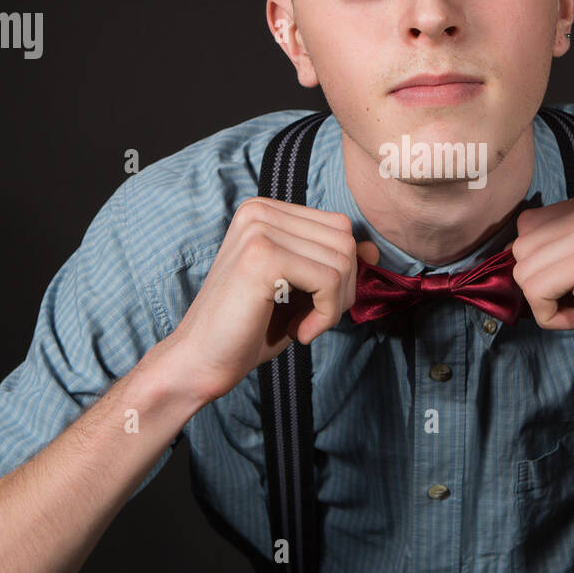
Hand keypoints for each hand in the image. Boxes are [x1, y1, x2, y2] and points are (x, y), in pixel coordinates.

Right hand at [166, 196, 379, 402]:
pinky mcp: (263, 255)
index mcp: (265, 211)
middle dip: (343, 288)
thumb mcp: (301, 290)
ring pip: (341, 260)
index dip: (342, 273)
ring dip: (334, 305)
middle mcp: (259, 210)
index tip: (315, 306)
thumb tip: (373, 248)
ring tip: (304, 326)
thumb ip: (333, 265)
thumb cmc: (249, 329)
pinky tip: (299, 332)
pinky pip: (328, 280)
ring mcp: (259, 229)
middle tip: (314, 320)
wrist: (200, 362)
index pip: (338, 227)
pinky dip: (325, 315)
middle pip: (344, 239)